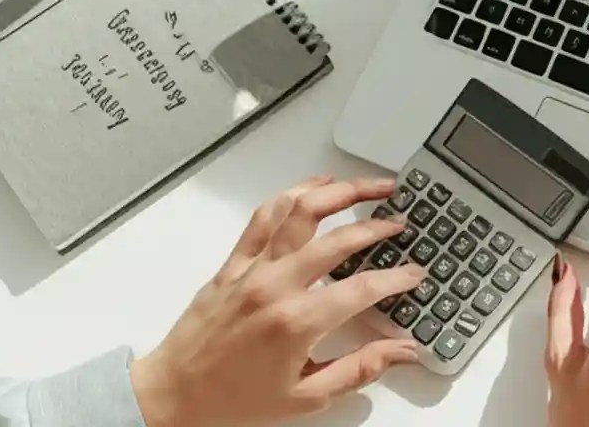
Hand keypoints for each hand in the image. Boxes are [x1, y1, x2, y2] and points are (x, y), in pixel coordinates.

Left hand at [131, 176, 424, 426]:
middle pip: (339, 239)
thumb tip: (403, 352)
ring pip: (300, 212)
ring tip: (368, 186)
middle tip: (402, 222)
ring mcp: (252, 269)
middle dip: (379, 226)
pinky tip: (316, 187)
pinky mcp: (234, 262)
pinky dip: (294, 195)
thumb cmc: (233, 401)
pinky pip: (265, 217)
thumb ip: (360, 369)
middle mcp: (275, 286)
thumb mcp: (307, 398)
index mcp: (297, 322)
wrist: (173, 396)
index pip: (363, 288)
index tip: (415, 273)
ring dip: (340, 193)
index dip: (397, 277)